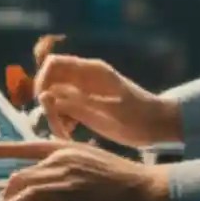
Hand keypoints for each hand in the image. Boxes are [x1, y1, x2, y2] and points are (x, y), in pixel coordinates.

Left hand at [0, 141, 170, 200]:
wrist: (138, 186)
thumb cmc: (118, 176)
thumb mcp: (89, 159)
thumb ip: (66, 163)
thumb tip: (47, 176)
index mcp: (65, 146)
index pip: (23, 146)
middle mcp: (60, 156)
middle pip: (21, 171)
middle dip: (11, 187)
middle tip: (7, 198)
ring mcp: (62, 173)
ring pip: (24, 184)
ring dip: (15, 197)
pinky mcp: (66, 190)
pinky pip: (33, 197)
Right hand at [35, 54, 182, 146]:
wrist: (157, 126)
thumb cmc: (138, 116)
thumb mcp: (108, 110)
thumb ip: (79, 102)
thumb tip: (47, 95)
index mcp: (91, 71)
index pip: (54, 64)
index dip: (42, 79)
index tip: (43, 102)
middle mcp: (83, 80)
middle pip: (50, 83)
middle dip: (46, 104)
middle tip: (58, 126)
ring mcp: (83, 94)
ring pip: (53, 100)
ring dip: (53, 117)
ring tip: (66, 135)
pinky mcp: (84, 109)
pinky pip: (62, 112)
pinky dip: (60, 123)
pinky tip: (71, 136)